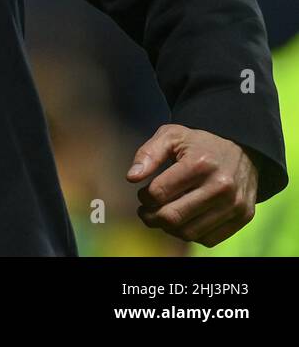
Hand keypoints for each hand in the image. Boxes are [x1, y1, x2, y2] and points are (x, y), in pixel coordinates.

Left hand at [126, 123, 257, 246]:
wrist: (244, 149)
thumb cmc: (200, 143)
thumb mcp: (171, 136)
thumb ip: (148, 154)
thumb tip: (131, 178)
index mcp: (200, 164)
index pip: (159, 193)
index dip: (143, 197)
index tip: (143, 194)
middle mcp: (221, 186)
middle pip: (173, 217)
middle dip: (151, 217)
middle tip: (145, 212)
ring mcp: (235, 204)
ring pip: (189, 232)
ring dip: (168, 229)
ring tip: (161, 216)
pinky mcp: (244, 217)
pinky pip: (208, 239)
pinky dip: (190, 234)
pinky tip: (183, 221)